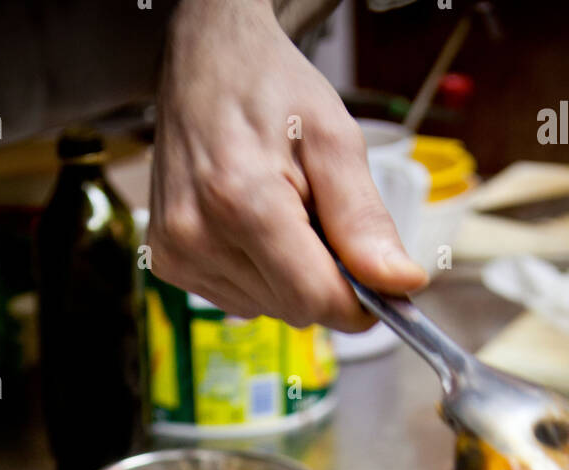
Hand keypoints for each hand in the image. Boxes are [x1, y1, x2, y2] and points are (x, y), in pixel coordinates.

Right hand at [149, 0, 426, 330]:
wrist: (206, 62)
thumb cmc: (272, 88)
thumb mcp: (335, 140)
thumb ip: (364, 220)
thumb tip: (401, 284)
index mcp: (240, 199)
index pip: (314, 299)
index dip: (360, 302)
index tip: (384, 286)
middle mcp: (197, 235)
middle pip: (294, 308)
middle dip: (326, 280)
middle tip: (325, 219)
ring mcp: (176, 252)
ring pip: (268, 308)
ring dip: (293, 277)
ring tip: (286, 214)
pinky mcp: (167, 261)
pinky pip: (240, 300)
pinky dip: (263, 275)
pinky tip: (257, 228)